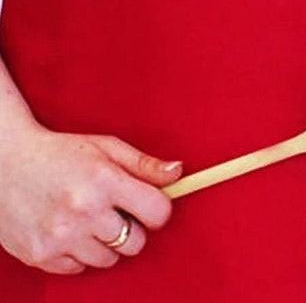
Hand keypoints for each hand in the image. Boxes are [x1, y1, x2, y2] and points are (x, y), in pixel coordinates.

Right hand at [0, 122, 181, 273]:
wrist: (6, 164)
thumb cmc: (60, 153)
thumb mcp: (107, 147)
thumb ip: (144, 164)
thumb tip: (178, 173)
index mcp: (105, 180)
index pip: (157, 211)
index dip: (159, 209)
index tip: (151, 205)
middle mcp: (84, 211)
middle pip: (136, 242)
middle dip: (134, 228)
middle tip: (118, 213)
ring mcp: (61, 237)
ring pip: (109, 259)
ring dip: (107, 243)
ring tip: (93, 220)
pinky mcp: (41, 255)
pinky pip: (80, 268)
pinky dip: (81, 254)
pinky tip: (72, 231)